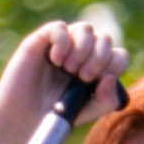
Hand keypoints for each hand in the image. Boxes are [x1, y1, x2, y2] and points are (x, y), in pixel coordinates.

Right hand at [0, 19, 124, 143]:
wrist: (24, 116)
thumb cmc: (56, 113)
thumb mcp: (89, 111)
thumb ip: (107, 99)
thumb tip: (111, 77)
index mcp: (98, 68)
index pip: (118, 55)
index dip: (114, 65)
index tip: (99, 81)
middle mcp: (83, 52)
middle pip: (105, 39)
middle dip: (99, 58)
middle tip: (83, 76)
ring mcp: (63, 44)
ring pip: (86, 29)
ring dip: (82, 49)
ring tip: (68, 69)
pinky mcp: (42, 39)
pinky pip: (60, 27)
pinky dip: (63, 43)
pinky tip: (55, 61)